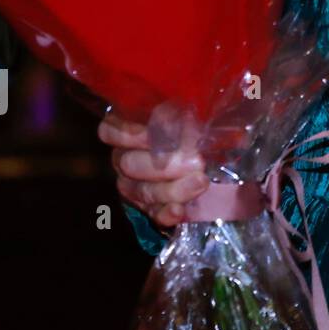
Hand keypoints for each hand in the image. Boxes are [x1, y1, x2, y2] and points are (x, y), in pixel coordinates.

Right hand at [98, 109, 208, 227]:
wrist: (218, 161)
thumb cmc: (203, 130)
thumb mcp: (195, 117)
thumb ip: (181, 115)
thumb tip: (177, 116)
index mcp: (131, 131)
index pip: (110, 131)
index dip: (127, 133)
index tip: (152, 134)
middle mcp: (126, 159)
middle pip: (129, 164)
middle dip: (164, 164)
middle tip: (196, 161)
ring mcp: (136, 187)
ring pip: (142, 191)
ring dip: (173, 189)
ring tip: (201, 182)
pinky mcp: (153, 209)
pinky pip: (154, 214)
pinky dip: (166, 213)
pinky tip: (179, 210)